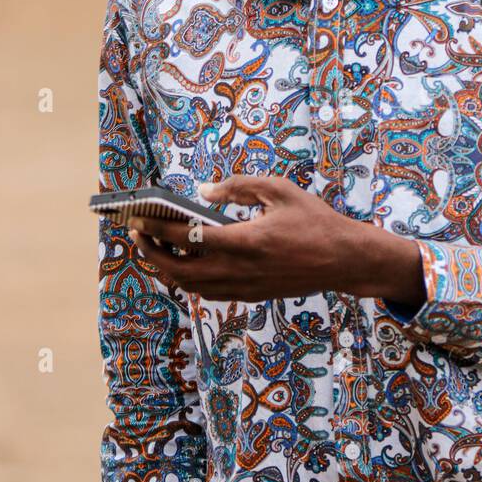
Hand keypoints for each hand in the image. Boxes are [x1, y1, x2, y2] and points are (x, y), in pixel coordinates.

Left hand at [127, 174, 425, 305]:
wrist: (343, 260)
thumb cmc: (314, 220)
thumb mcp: (280, 190)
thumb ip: (240, 187)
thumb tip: (204, 191)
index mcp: (245, 241)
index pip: (188, 237)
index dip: (157, 229)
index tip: (138, 218)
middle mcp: (240, 270)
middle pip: (180, 271)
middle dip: (152, 255)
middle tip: (137, 235)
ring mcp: (245, 287)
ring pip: (191, 287)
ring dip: (167, 270)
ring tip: (155, 248)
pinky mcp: (250, 295)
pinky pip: (208, 292)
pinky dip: (188, 280)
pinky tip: (186, 262)